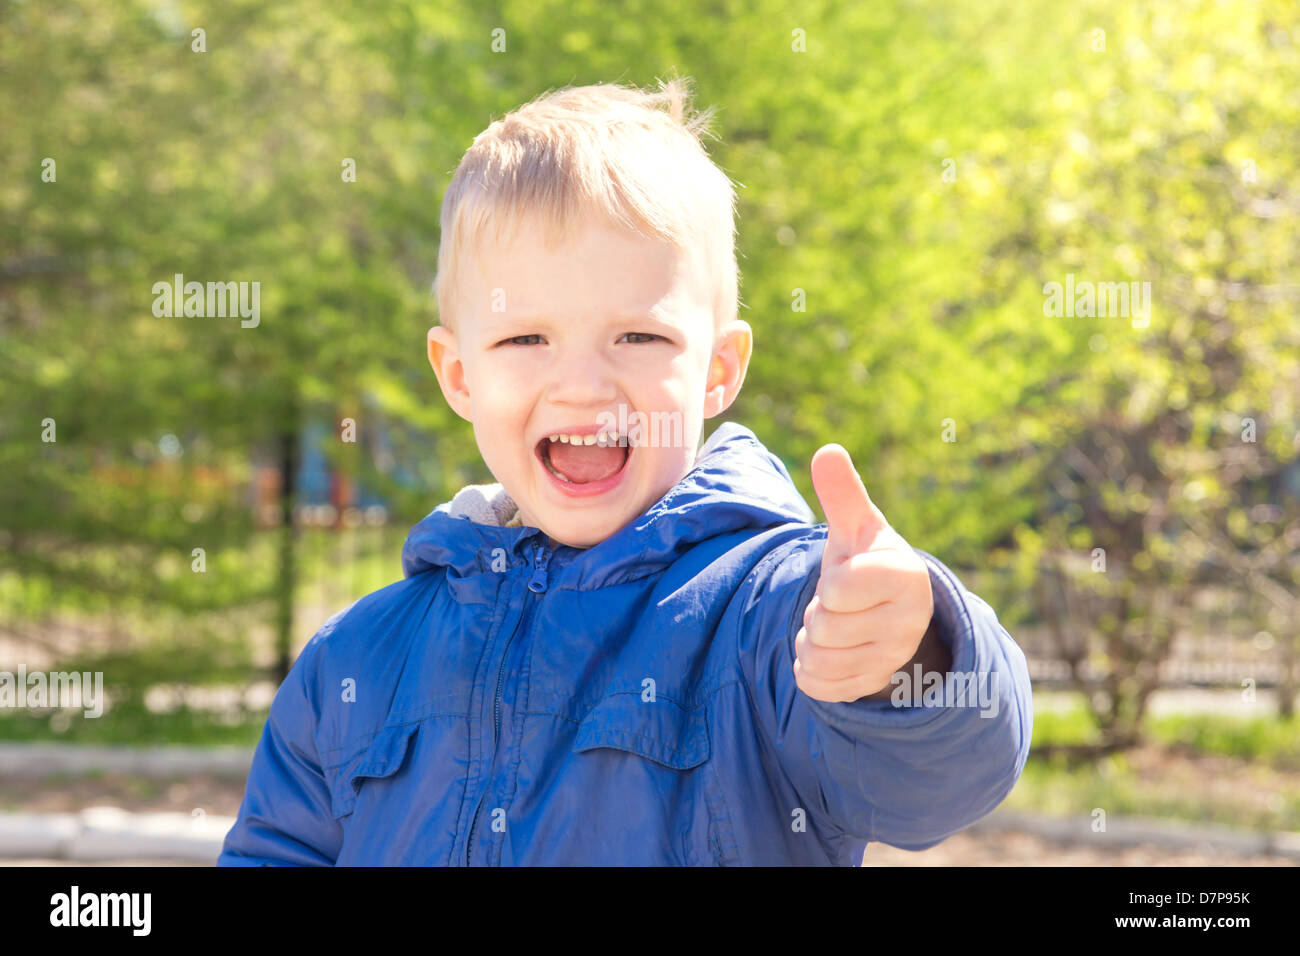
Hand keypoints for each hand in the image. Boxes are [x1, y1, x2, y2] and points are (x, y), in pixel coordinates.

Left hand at [793, 444, 934, 702]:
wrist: (886, 610)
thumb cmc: (866, 559)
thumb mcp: (856, 526)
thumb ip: (841, 493)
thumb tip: (827, 451)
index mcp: (908, 579)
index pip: (839, 589)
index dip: (831, 582)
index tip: (847, 576)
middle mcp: (910, 625)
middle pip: (824, 626)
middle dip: (818, 611)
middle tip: (839, 602)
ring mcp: (892, 660)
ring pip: (818, 658)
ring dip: (811, 639)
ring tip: (836, 622)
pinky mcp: (870, 687)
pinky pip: (816, 685)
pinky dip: (811, 667)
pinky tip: (832, 650)